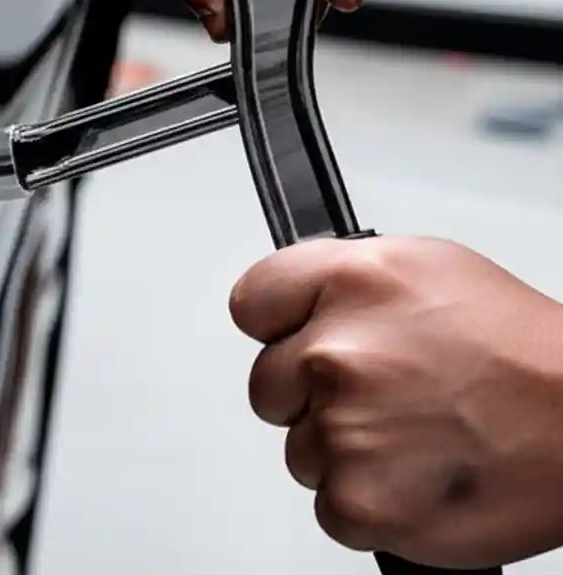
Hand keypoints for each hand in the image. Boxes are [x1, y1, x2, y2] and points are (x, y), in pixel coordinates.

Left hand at [229, 236, 562, 567]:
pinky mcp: (358, 500)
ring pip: (302, 450)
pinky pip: (330, 506)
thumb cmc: (526, 354)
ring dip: (348, 453)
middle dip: (314, 397)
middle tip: (386, 398)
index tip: (301, 340)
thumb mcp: (428, 273)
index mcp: (351, 281)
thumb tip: (299, 310)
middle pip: (270, 386)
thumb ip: (345, 289)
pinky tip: (419, 475)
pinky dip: (369, 503)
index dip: (279, 328)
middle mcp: (337, 351)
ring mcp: (344, 428)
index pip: (253, 303)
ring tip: (420, 435)